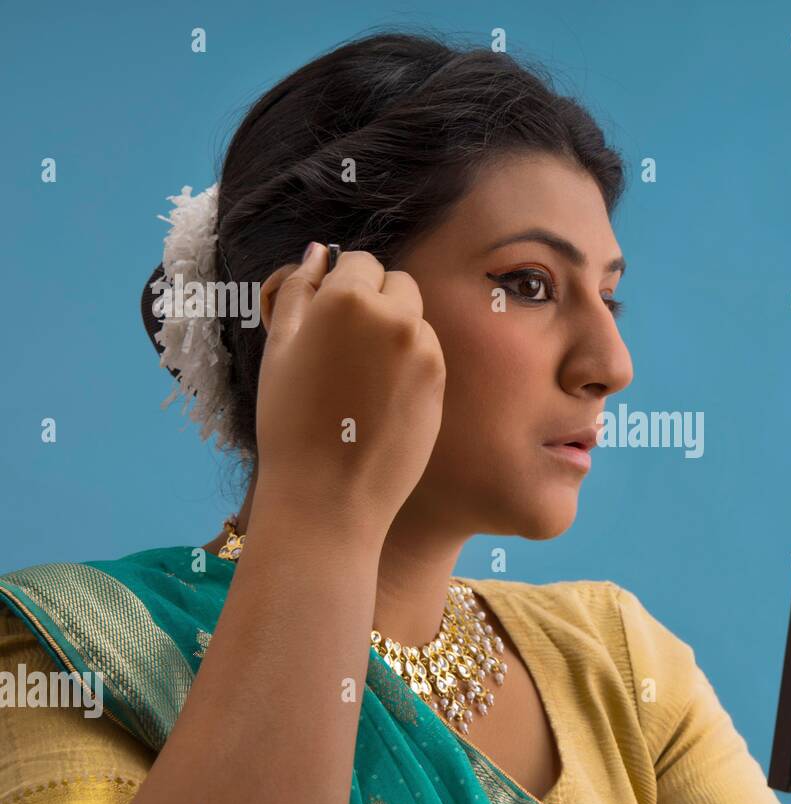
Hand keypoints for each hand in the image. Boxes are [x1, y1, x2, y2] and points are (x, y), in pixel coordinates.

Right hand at [252, 244, 444, 532]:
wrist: (329, 494)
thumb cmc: (290, 422)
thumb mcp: (279, 349)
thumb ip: (300, 291)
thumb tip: (318, 252)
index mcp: (348, 299)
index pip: (361, 261)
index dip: (344, 284)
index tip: (330, 314)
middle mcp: (394, 316)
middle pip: (397, 283)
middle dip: (377, 299)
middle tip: (346, 344)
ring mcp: (424, 349)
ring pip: (416, 318)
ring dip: (395, 331)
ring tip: (361, 377)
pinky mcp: (440, 380)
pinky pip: (427, 353)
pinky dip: (410, 362)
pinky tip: (381, 397)